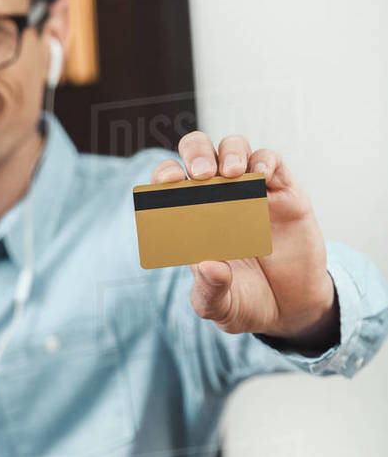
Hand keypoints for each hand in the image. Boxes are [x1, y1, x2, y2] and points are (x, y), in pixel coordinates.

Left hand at [150, 131, 337, 346]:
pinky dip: (265, 161)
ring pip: (235, 148)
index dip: (165, 176)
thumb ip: (210, 290)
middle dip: (196, 152)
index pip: (170, 185)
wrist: (291, 308)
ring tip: (233, 174)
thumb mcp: (223, 308)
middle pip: (200, 152)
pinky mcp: (284, 193)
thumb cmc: (247, 303)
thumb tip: (208, 266)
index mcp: (192, 220)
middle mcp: (218, 198)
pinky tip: (261, 177)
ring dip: (231, 153)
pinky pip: (272, 162)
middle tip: (203, 174)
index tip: (167, 183)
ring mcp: (251, 193)